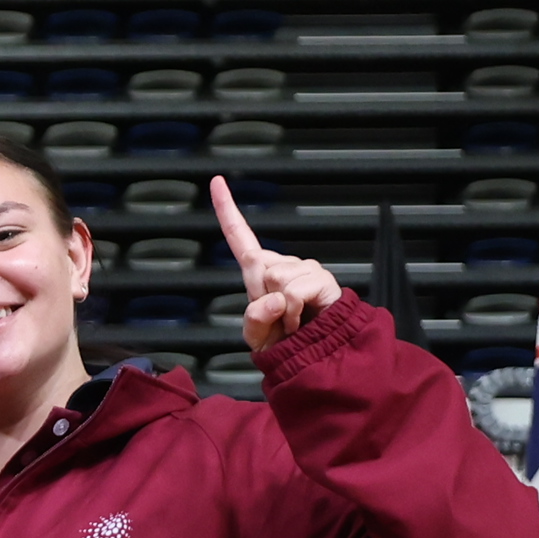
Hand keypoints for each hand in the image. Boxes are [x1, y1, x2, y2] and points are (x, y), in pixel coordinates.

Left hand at [213, 178, 340, 360]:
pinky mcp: (322, 279)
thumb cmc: (286, 344)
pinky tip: (303, 320)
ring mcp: (305, 267)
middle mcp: (284, 263)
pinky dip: (294, 314)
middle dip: (260, 296)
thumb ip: (253, 319)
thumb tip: (276, 298)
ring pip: (275, 279)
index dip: (227, 209)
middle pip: (256, 265)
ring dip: (280, 310)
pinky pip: (293, 293)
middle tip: (278, 318)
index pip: (240, 236)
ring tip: (293, 320)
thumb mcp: (256, 336)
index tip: (216, 180)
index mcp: (261, 271)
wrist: (317, 357)